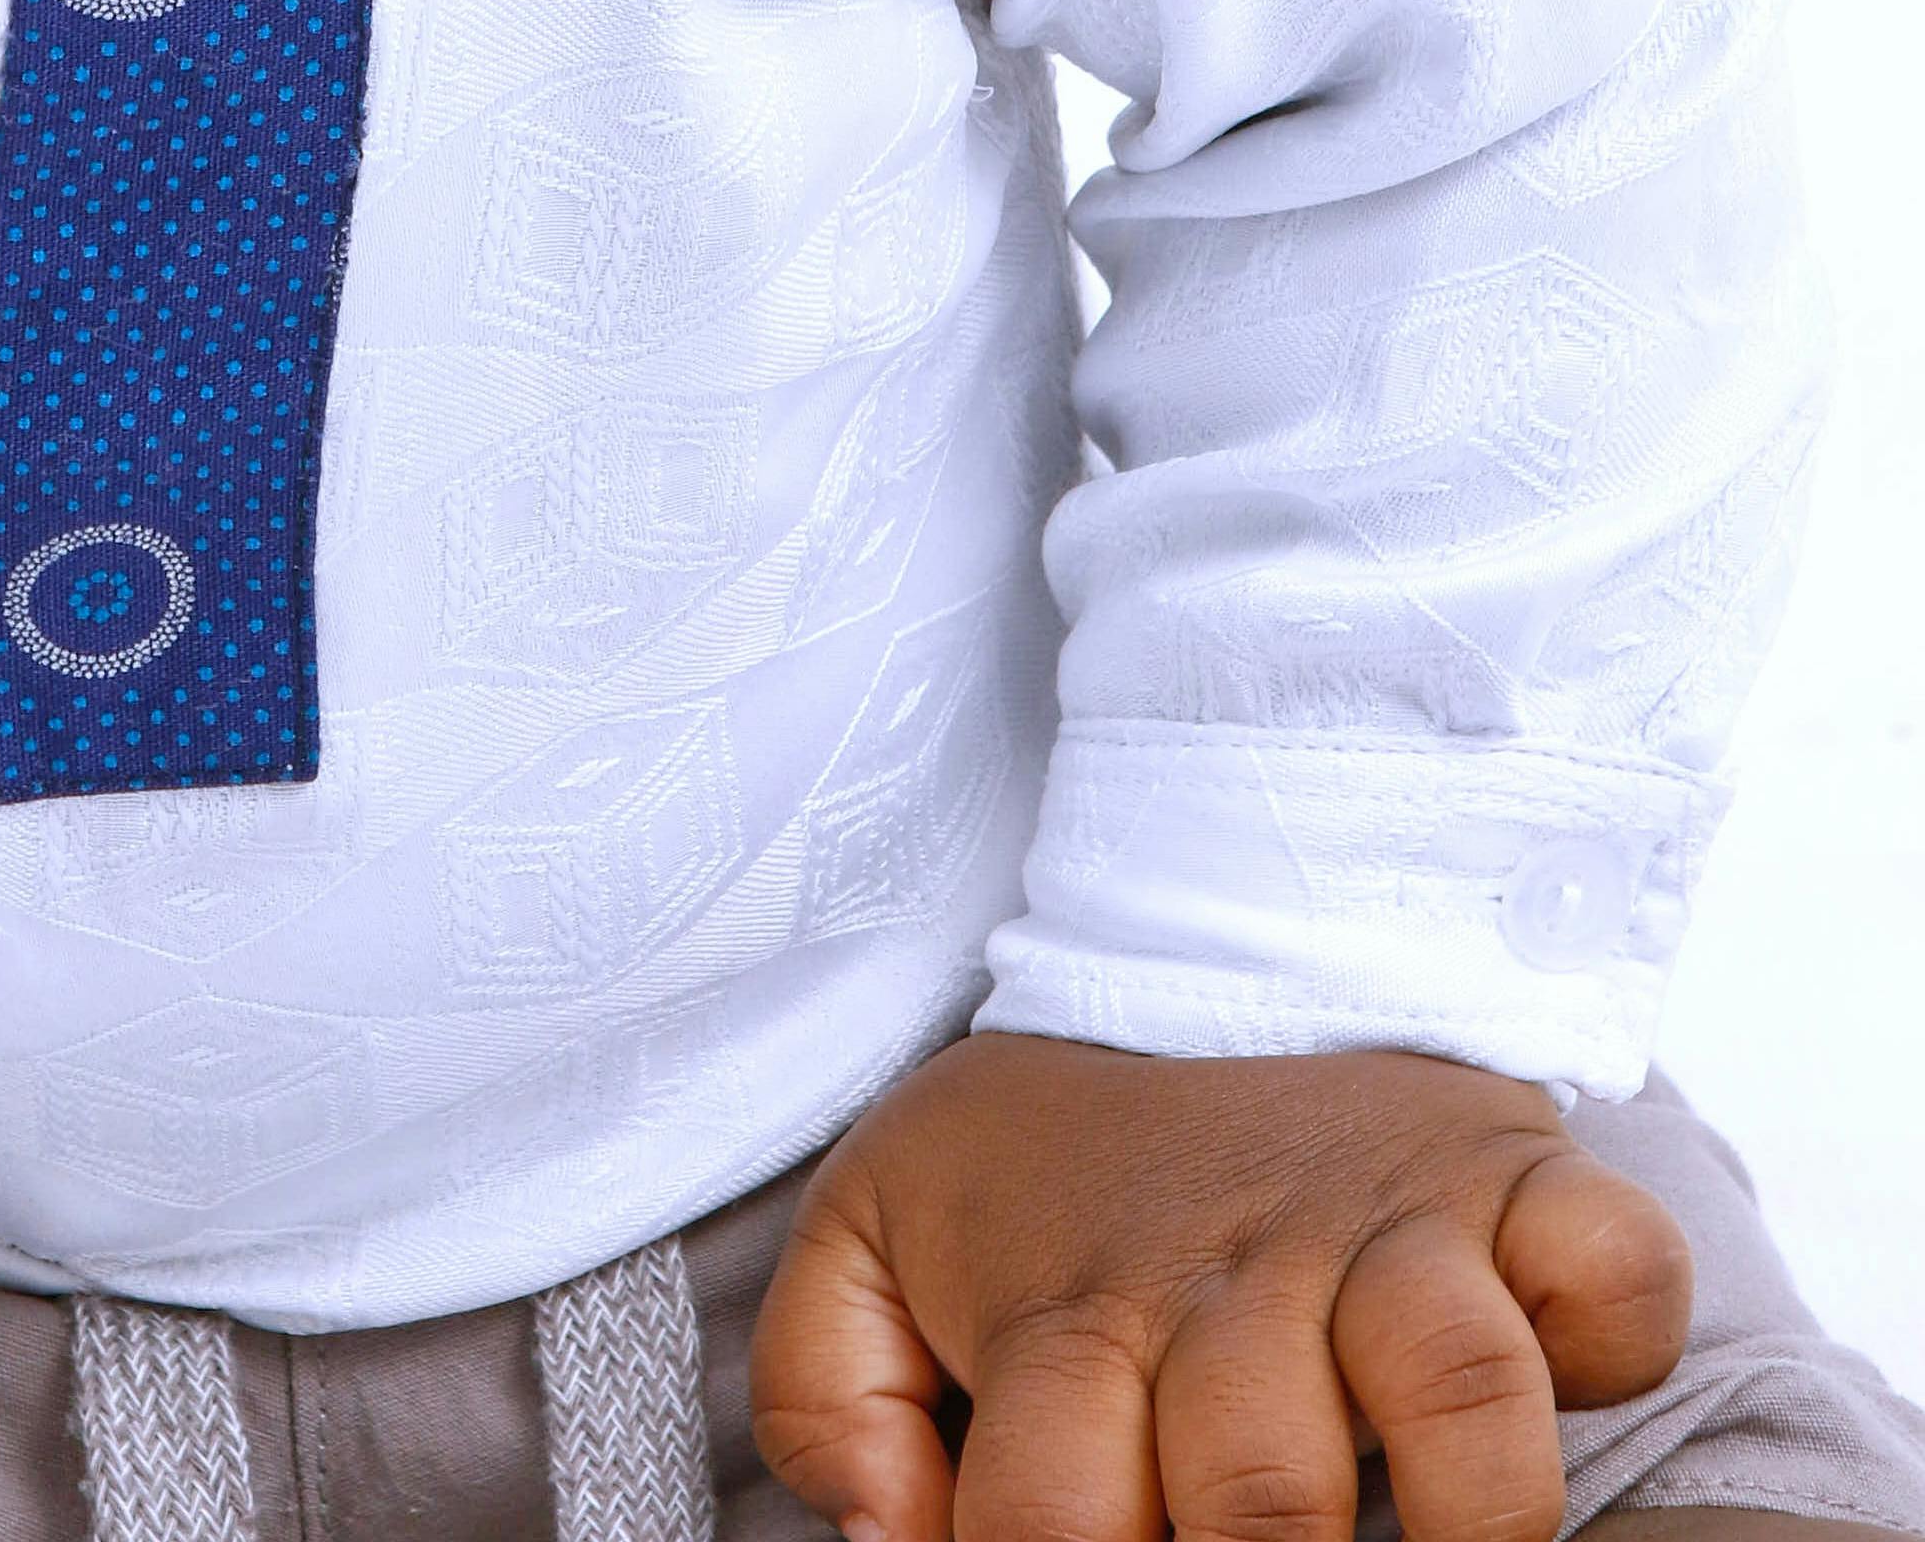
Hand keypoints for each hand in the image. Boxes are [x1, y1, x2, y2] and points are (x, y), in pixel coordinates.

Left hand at [748, 1033, 1689, 1541]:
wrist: (1190, 953)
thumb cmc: (1043, 1164)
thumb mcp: (871, 1234)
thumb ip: (823, 1389)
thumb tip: (881, 1533)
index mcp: (1074, 1309)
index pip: (1050, 1518)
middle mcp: (1235, 1277)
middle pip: (1262, 1498)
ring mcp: (1391, 1229)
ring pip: (1463, 1400)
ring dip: (1468, 1517)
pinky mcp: (1518, 1184)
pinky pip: (1612, 1267)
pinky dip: (1613, 1329)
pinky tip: (1565, 1373)